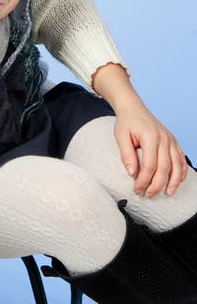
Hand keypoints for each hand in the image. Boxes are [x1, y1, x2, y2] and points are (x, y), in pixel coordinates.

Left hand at [92, 63, 187, 196]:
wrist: (134, 108)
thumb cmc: (126, 123)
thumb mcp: (120, 136)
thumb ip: (126, 155)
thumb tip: (132, 173)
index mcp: (150, 137)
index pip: (149, 165)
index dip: (143, 180)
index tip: (136, 189)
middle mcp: (164, 138)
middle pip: (164, 168)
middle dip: (157, 184)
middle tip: (148, 195)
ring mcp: (171, 140)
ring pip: (177, 165)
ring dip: (174, 181)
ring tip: (168, 193)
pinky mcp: (173, 141)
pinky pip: (181, 159)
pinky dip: (181, 171)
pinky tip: (177, 181)